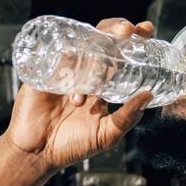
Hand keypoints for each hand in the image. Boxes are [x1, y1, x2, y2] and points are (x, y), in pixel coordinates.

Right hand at [4, 18, 155, 171]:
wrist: (37, 154)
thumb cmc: (71, 146)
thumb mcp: (106, 134)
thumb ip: (127, 118)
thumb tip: (148, 96)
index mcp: (101, 84)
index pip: (120, 55)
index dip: (133, 41)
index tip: (146, 31)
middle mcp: (84, 73)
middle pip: (102, 41)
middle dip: (117, 31)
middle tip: (128, 31)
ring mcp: (64, 70)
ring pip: (82, 45)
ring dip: (95, 46)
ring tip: (103, 66)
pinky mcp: (44, 72)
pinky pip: (57, 56)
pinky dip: (68, 57)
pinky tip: (75, 66)